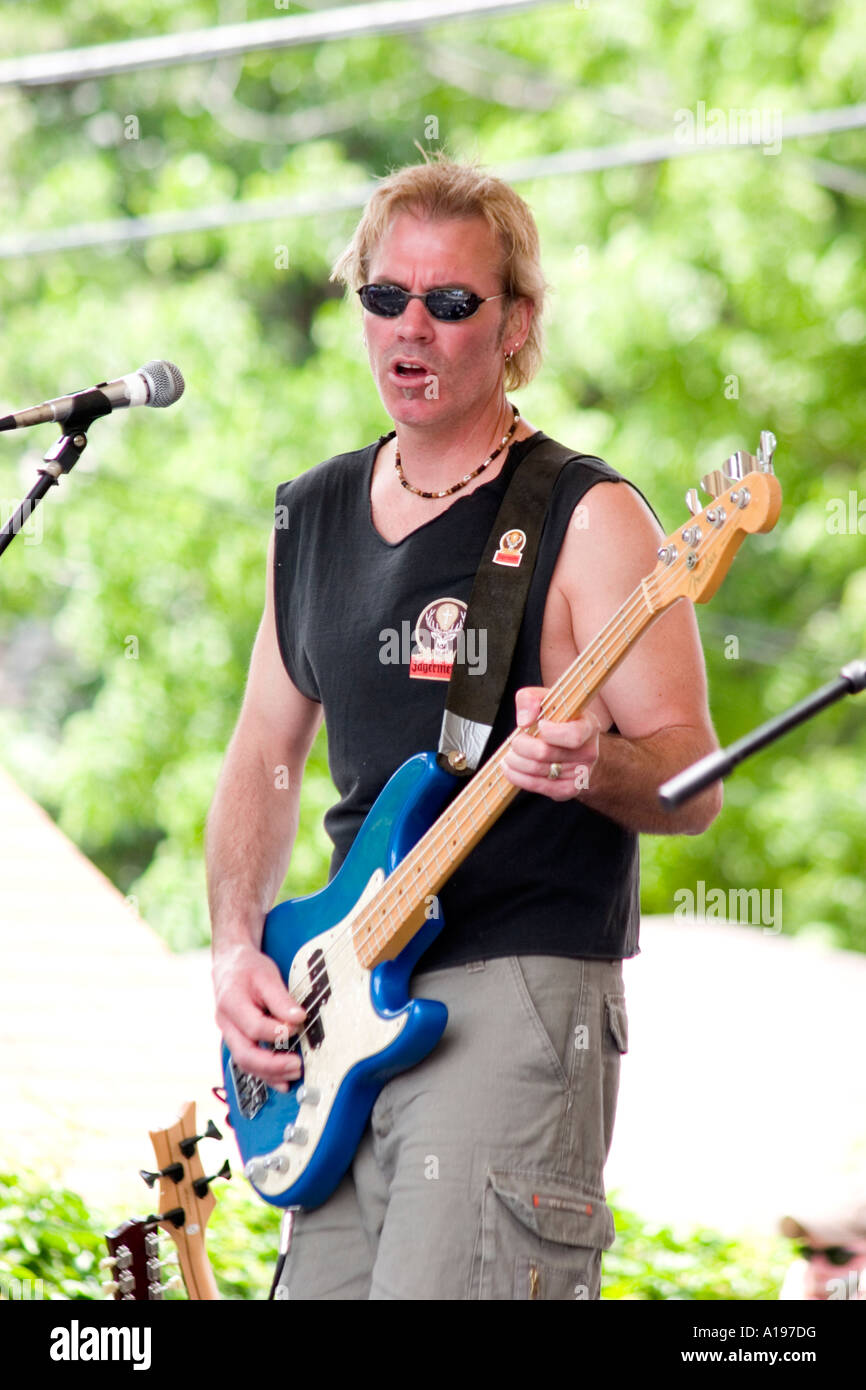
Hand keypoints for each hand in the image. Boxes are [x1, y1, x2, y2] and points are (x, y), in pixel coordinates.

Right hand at [213, 941, 305, 1091]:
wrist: (229, 965)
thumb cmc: (248, 968)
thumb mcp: (267, 975)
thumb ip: (281, 998)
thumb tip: (298, 1019)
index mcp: (231, 1002)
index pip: (253, 1026)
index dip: (277, 1031)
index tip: (297, 1026)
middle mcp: (226, 1023)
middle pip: (244, 1054)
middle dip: (272, 1065)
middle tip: (297, 1065)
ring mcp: (229, 1034)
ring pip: (245, 1063)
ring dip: (270, 1073)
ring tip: (295, 1073)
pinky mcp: (237, 1040)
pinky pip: (248, 1062)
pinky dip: (265, 1074)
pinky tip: (282, 1080)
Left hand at [502, 687, 600, 799]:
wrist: (573, 747)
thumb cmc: (558, 721)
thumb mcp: (545, 701)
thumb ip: (530, 699)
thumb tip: (525, 720)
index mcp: (588, 726)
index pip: (573, 735)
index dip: (550, 732)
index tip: (540, 724)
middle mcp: (589, 751)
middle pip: (545, 753)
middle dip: (521, 746)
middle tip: (515, 741)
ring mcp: (580, 773)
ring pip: (538, 770)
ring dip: (516, 762)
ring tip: (510, 755)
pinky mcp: (569, 789)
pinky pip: (539, 787)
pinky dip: (518, 778)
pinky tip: (510, 769)